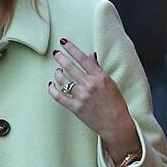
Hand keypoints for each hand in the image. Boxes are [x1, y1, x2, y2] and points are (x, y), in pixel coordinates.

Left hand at [48, 37, 136, 155]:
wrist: (115, 124)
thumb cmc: (115, 103)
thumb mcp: (110, 83)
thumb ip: (98, 69)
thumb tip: (91, 55)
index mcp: (100, 76)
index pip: (83, 58)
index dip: (71, 48)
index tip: (64, 42)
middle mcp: (90, 84)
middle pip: (70, 67)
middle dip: (61, 58)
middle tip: (56, 53)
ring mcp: (82, 96)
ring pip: (63, 80)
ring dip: (57, 73)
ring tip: (57, 71)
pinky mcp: (76, 107)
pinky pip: (59, 96)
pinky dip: (52, 90)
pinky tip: (51, 85)